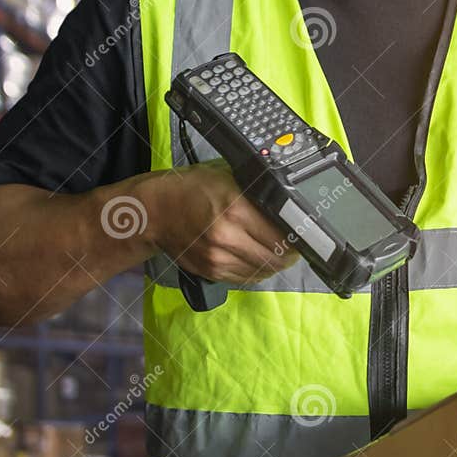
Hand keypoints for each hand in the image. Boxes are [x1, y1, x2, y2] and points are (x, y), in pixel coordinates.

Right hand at [142, 159, 299, 282]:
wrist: (157, 210)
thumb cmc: (193, 189)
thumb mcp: (230, 178)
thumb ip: (259, 194)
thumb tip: (289, 209)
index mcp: (236, 210)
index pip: (282, 236)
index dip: (296, 239)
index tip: (300, 235)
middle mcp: (227, 237)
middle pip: (276, 259)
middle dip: (289, 255)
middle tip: (292, 247)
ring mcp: (218, 258)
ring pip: (263, 272)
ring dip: (274, 264)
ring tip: (274, 252)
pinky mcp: (212, 272)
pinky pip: (246, 279)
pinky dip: (257, 271)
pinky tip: (256, 258)